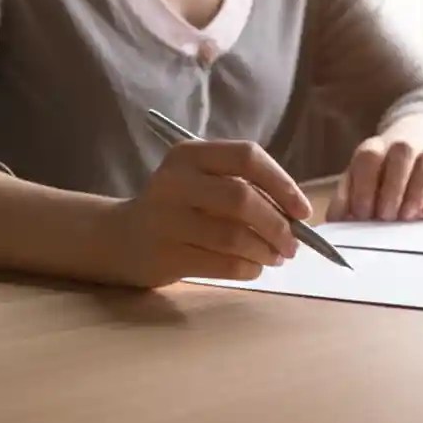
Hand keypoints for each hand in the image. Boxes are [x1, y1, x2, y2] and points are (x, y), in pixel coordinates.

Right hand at [104, 141, 311, 287]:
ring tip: (275, 258)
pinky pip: (221, 264)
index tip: (301, 211)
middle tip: (293, 245)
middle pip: (242, 198)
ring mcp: (166, 219)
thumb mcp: (202, 182)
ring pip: (233, 236)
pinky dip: (247, 268)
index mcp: (190, 154)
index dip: (282, 184)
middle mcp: (175, 181)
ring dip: (265, 250)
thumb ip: (244, 188)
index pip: (247, 157)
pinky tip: (253, 268)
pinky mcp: (165, 255)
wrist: (121, 238)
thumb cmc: (179, 208)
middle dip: (277, 225)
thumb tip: (296, 216)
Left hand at [328, 116, 422, 222]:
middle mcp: (402, 146)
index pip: (369, 159)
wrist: (421, 138)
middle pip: (400, 158)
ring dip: (416, 193)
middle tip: (384, 217)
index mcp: (374, 148)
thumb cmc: (383, 168)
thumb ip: (346, 196)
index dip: (364, 187)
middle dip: (391, 191)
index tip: (362, 213)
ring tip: (406, 216)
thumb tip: (334, 221)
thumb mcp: (359, 176)